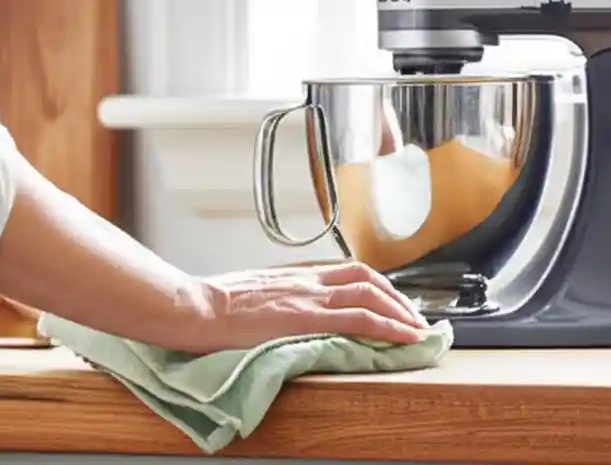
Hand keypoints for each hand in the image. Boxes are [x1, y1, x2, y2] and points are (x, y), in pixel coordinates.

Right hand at [169, 261, 429, 353]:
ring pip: (370, 294)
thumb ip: (269, 301)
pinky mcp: (306, 317)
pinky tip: (405, 337)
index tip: (390, 300)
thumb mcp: (245, 297)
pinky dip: (388, 326)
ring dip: (401, 311)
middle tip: (414, 317)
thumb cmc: (206, 306)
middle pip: (366, 279)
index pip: (346, 273)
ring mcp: (307, 297)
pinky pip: (359, 318)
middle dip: (397, 297)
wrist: (192, 306)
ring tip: (418, 330)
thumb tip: (275, 315)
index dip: (375, 285)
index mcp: (291, 277)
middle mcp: (305, 281)